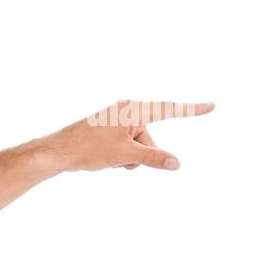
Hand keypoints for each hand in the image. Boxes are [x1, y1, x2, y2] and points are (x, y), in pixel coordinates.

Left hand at [42, 100, 214, 172]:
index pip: (169, 109)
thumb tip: (176, 163)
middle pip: (150, 138)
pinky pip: (125, 145)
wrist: (57, 152)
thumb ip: (153, 158)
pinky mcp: (108, 129)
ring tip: (106, 159)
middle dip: (140, 154)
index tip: (212, 106)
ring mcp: (117, 119)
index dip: (191, 110)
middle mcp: (127, 110)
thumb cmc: (88, 149)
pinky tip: (102, 159)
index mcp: (133, 110)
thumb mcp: (125, 155)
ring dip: (128, 157)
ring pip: (137, 145)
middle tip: (117, 159)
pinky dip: (119, 155)